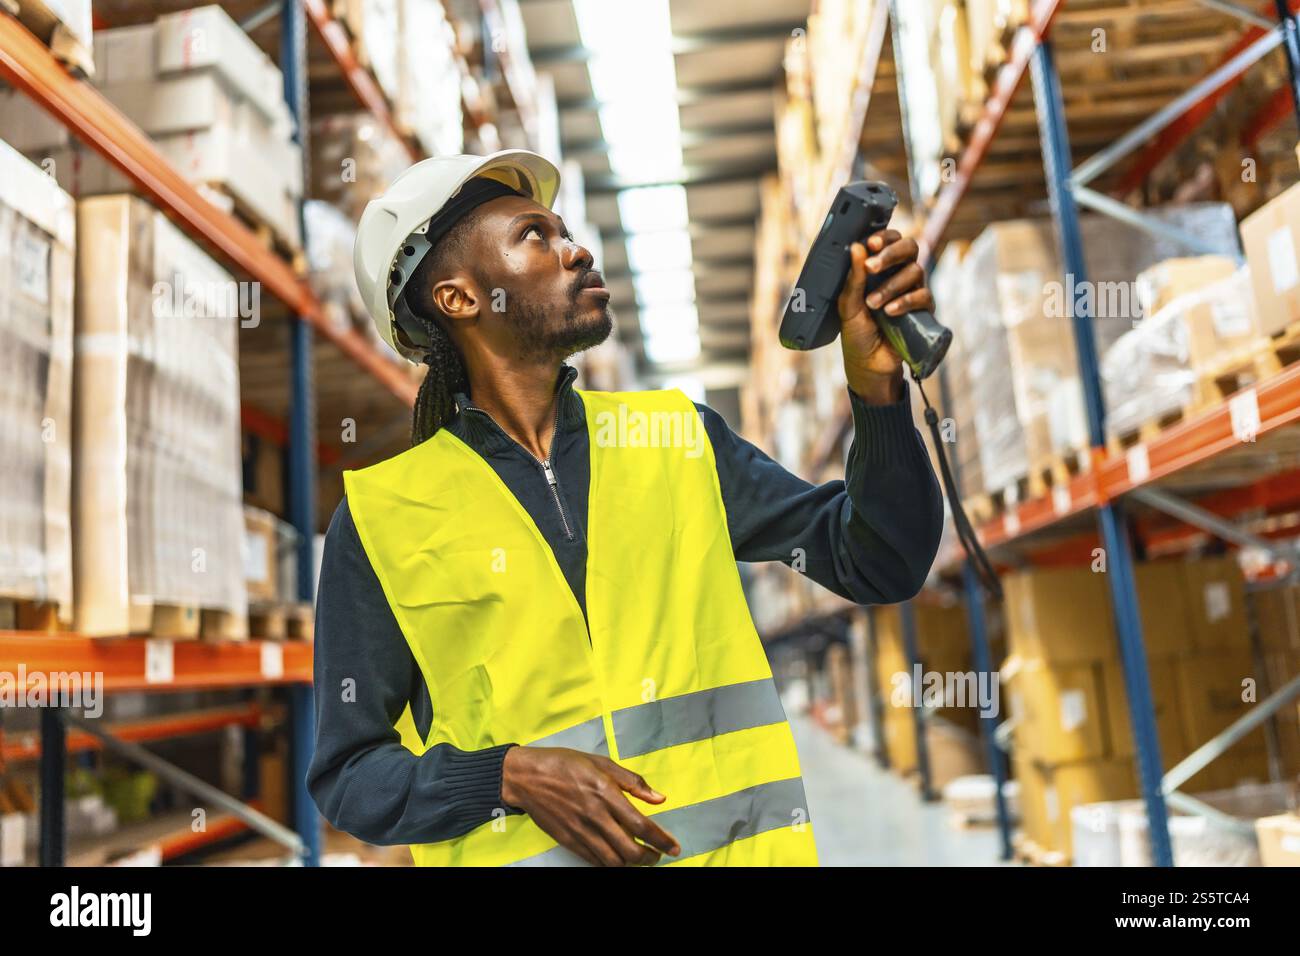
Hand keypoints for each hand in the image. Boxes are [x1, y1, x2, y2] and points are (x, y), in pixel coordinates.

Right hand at [500, 746, 681, 865]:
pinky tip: (617, 857)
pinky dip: (610, 863)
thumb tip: (659, 798)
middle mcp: (595, 816)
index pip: (641, 825)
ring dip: (631, 864)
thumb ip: (632, 782)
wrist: (526, 776)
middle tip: (657, 854)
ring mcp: (580, 831)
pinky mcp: (568, 840)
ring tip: (640, 857)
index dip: (661, 840)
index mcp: (605, 793)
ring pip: (613, 861)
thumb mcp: (601, 762)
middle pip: (629, 850)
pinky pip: (594, 860)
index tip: (673, 847)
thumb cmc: (564, 764)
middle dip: (649, 857)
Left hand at [837, 230, 934, 403]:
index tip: (871, 244)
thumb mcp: (848, 305)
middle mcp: (899, 274)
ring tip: (873, 304)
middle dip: (891, 254)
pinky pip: (924, 296)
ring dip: (892, 286)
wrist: (868, 363)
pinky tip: (890, 311)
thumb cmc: (856, 331)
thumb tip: (856, 247)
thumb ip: (853, 278)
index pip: (890, 240)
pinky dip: (907, 301)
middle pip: (910, 248)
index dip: (885, 237)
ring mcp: (913, 290)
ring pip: (915, 272)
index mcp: (881, 268)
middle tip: (872, 267)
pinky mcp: (923, 310)